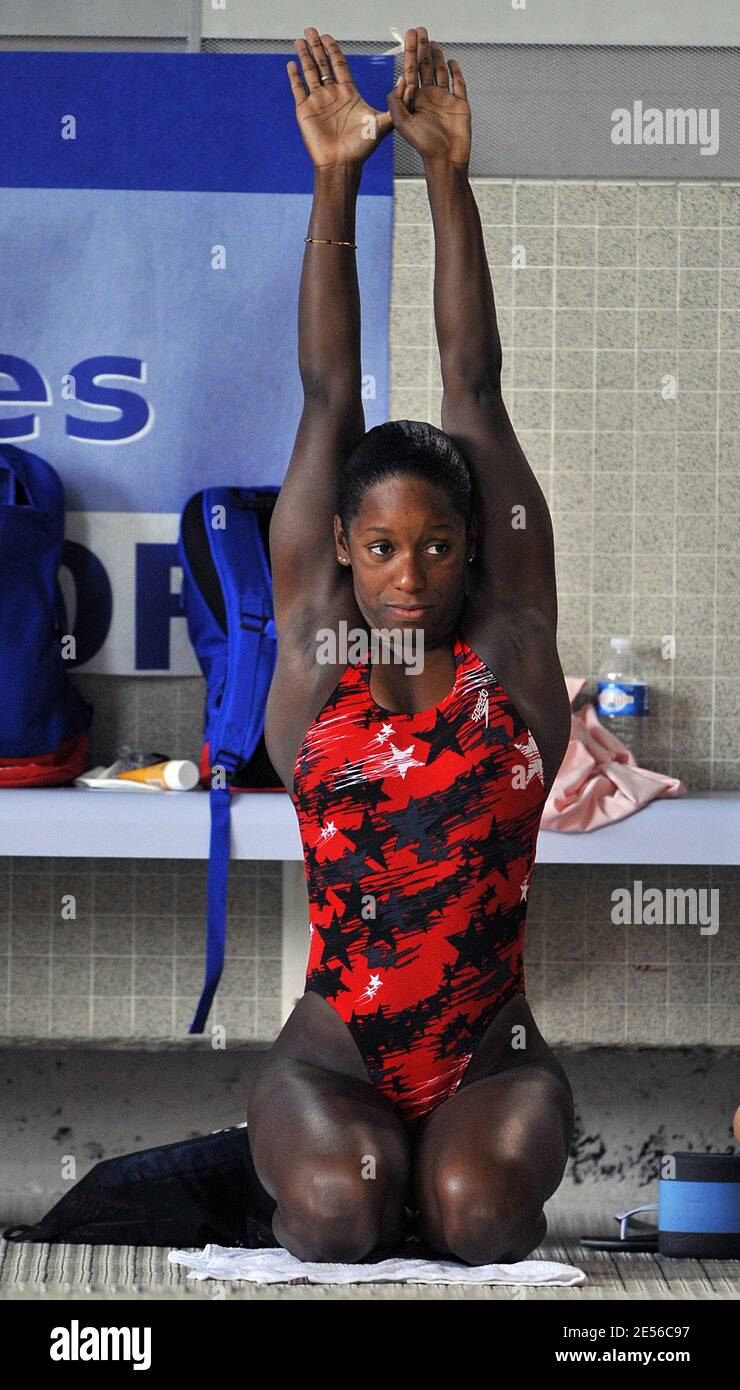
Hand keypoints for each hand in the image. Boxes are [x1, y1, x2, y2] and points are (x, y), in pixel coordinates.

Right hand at [287, 27, 392, 168]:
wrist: (342, 164)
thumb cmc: (362, 148)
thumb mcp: (383, 123)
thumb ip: (396, 103)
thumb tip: (409, 82)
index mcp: (348, 93)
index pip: (339, 65)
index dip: (333, 50)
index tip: (328, 37)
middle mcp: (332, 95)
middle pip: (322, 64)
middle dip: (317, 46)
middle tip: (311, 29)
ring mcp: (318, 102)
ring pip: (309, 72)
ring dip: (304, 55)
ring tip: (300, 40)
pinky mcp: (305, 111)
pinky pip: (298, 89)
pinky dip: (294, 76)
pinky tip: (291, 64)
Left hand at [387, 27, 470, 168]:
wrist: (447, 160)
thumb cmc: (424, 146)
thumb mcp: (402, 124)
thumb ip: (395, 102)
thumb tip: (399, 80)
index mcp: (415, 101)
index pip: (411, 71)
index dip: (410, 52)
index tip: (410, 37)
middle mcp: (429, 98)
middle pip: (425, 67)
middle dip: (422, 49)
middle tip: (421, 31)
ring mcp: (445, 100)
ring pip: (440, 72)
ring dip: (437, 57)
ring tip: (433, 42)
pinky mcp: (460, 104)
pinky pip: (458, 84)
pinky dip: (455, 72)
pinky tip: (451, 62)